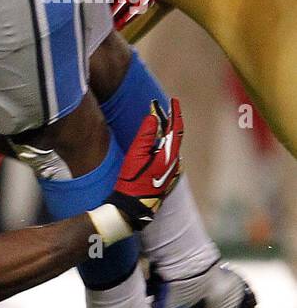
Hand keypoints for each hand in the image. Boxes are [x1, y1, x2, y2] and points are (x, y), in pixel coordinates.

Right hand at [106, 98, 183, 229]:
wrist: (132, 207)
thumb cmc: (132, 182)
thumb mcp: (135, 156)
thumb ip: (146, 135)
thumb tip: (153, 117)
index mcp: (169, 155)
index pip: (176, 128)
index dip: (175, 113)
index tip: (173, 100)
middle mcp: (174, 162)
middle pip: (174, 136)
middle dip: (169, 121)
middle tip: (158, 109)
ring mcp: (171, 170)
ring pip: (171, 145)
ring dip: (164, 133)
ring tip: (156, 122)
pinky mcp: (166, 176)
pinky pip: (167, 154)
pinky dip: (162, 144)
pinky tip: (153, 144)